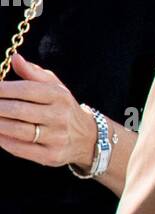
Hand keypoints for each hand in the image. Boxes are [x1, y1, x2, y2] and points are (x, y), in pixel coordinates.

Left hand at [0, 52, 96, 167]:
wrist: (87, 138)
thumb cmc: (62, 108)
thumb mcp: (54, 87)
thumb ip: (33, 73)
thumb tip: (15, 58)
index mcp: (59, 96)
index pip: (26, 90)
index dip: (3, 89)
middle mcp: (59, 116)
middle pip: (19, 111)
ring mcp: (56, 137)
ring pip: (17, 130)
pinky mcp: (50, 155)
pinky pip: (21, 149)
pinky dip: (4, 141)